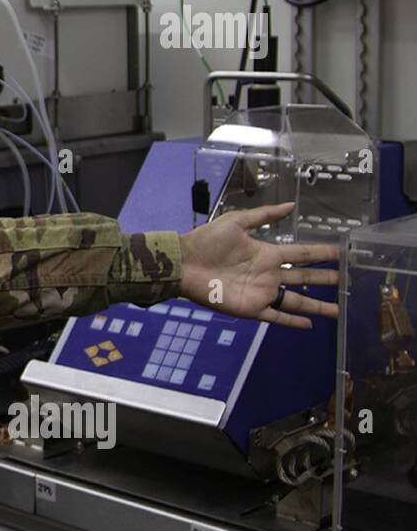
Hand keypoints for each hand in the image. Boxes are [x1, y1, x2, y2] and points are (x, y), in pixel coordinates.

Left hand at [178, 202, 339, 329]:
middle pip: (303, 278)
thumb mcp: (236, 221)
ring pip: (296, 301)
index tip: (340, 253)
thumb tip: (291, 205)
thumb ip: (264, 215)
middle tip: (345, 281)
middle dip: (324, 279)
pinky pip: (276, 316)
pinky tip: (308, 324)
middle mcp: (268, 274)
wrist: (184, 263)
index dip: (320, 253)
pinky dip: (292, 321)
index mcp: (267, 253)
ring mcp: (261, 292)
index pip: (300, 254)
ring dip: (316, 305)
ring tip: (337, 309)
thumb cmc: (206, 240)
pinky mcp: (251, 308)